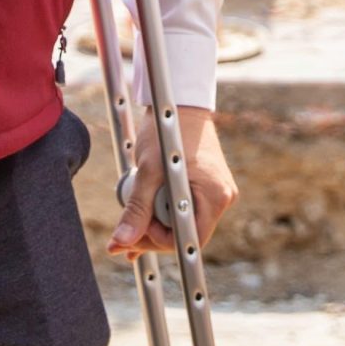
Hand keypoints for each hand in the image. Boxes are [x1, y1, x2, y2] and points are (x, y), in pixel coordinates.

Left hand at [109, 106, 235, 259]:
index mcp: (215, 196)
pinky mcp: (208, 187)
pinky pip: (187, 209)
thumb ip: (136, 209)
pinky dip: (165, 213)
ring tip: (131, 223)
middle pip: (187, 233)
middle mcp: (222, 197)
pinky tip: (144, 220)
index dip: (160, 241)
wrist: (180, 103)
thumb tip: (122, 242)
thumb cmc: (167, 130)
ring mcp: (217, 192)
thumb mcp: (148, 172)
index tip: (138, 228)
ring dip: (158, 225)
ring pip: (184, 222)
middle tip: (126, 232)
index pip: (189, 239)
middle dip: (153, 235)